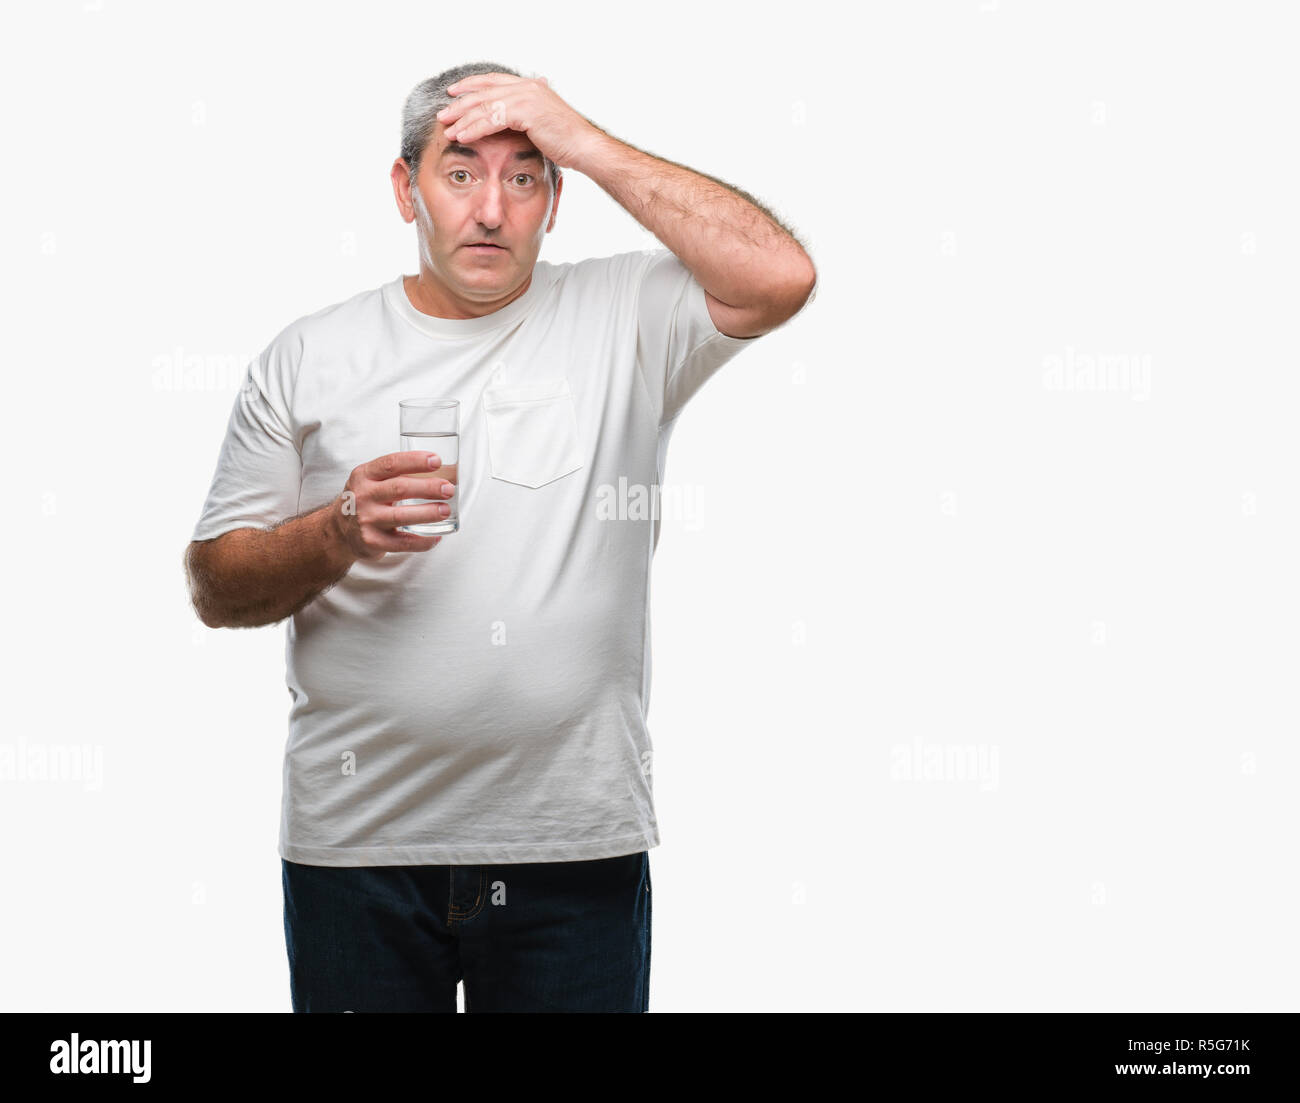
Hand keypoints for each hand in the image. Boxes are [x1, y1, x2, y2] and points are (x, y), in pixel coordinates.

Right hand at [331, 451, 455, 559]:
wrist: (339, 530)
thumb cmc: (365, 500)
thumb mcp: (370, 480)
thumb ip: (396, 474)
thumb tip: (441, 471)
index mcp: (365, 475)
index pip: (391, 464)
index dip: (415, 461)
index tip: (437, 461)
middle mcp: (363, 496)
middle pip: (399, 488)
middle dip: (428, 488)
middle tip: (448, 489)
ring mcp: (366, 519)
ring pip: (401, 516)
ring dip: (428, 513)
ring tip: (446, 510)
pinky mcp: (372, 541)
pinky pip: (402, 543)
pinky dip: (422, 541)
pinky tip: (436, 537)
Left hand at [435, 73, 600, 169]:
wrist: (584, 147)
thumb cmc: (567, 141)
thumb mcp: (543, 123)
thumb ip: (526, 116)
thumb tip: (515, 120)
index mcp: (530, 86)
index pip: (494, 81)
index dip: (472, 85)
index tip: (454, 93)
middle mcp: (527, 87)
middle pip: (485, 92)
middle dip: (461, 104)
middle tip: (443, 114)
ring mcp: (526, 97)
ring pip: (485, 106)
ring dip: (463, 119)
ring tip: (447, 129)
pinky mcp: (525, 111)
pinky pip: (492, 119)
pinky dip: (474, 128)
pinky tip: (462, 136)